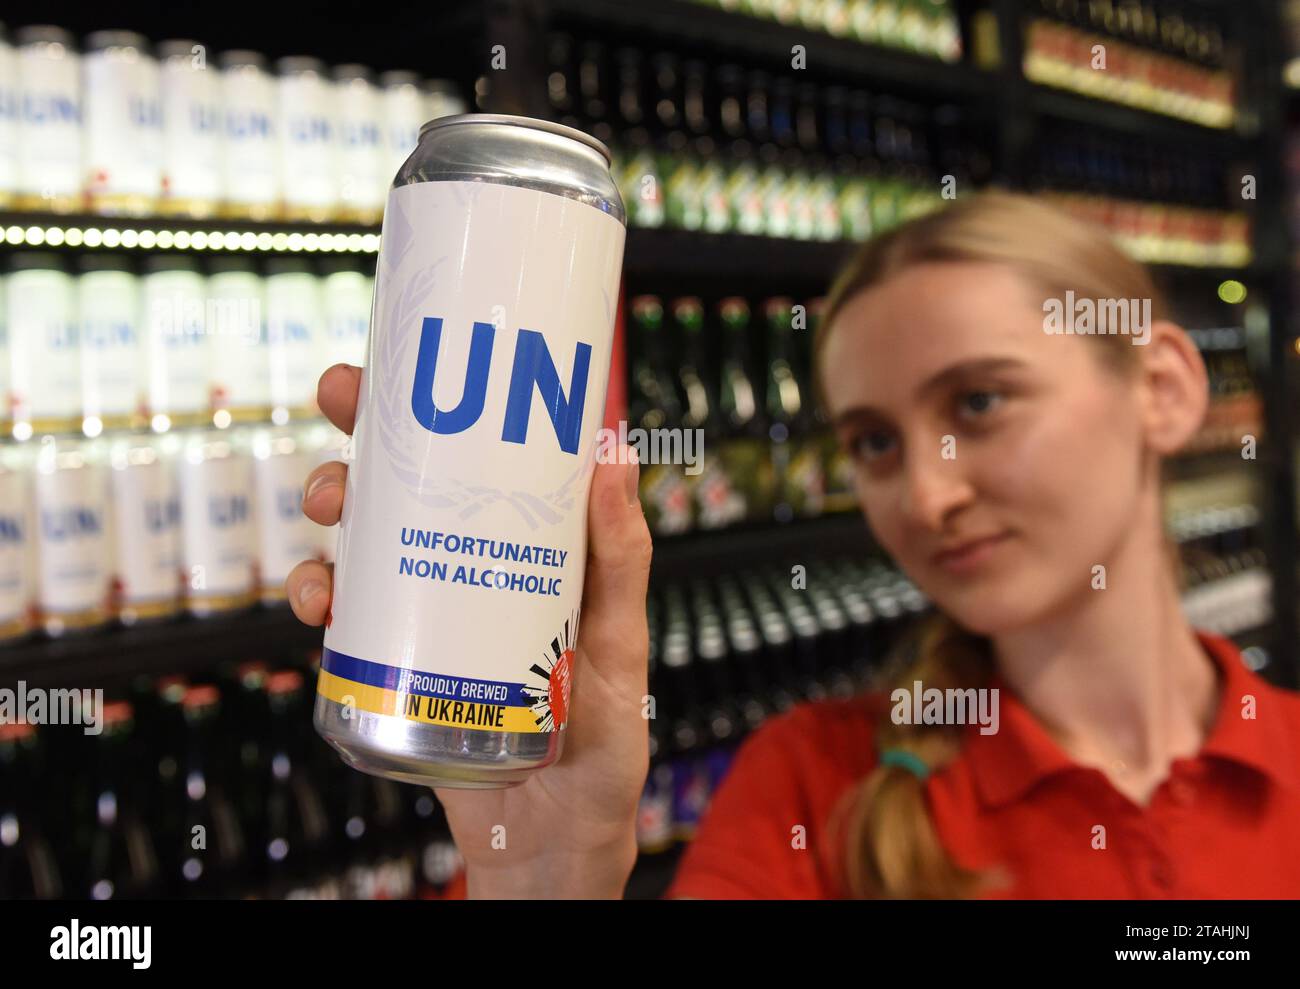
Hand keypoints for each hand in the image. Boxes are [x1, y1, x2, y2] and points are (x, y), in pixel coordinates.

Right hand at [287, 363, 652, 897]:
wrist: (550, 840)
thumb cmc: (602, 743)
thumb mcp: (619, 644)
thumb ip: (622, 560)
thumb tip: (616, 447)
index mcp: (525, 547)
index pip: (481, 457)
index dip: (438, 401)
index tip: (404, 355)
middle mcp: (470, 567)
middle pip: (408, 483)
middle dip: (366, 434)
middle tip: (341, 404)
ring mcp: (427, 615)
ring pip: (364, 541)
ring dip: (331, 511)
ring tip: (327, 513)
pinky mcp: (392, 663)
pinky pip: (343, 617)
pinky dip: (318, 598)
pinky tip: (318, 603)